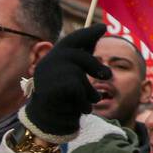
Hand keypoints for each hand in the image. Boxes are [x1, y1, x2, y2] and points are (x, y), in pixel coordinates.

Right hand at [23, 24, 111, 140]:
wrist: (45, 124)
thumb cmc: (62, 102)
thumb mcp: (72, 79)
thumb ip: (82, 62)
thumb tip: (97, 36)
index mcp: (52, 59)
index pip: (71, 41)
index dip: (88, 34)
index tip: (104, 27)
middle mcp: (48, 63)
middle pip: (80, 56)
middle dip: (96, 66)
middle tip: (108, 75)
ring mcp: (51, 74)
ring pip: (82, 77)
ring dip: (90, 93)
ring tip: (86, 103)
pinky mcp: (57, 86)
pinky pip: (81, 92)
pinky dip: (84, 103)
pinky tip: (79, 110)